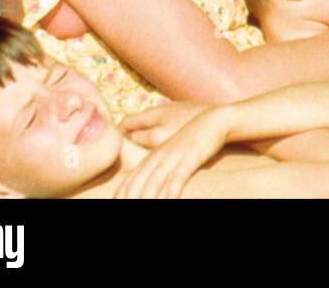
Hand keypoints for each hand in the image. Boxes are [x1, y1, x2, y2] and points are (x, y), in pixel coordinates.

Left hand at [114, 109, 228, 198]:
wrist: (213, 121)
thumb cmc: (192, 137)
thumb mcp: (170, 148)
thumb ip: (158, 162)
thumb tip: (149, 179)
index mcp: (151, 156)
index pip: (130, 180)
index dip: (121, 194)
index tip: (115, 202)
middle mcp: (158, 157)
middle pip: (137, 182)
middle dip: (130, 197)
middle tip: (122, 206)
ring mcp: (173, 157)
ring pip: (154, 181)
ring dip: (147, 196)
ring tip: (143, 204)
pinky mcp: (189, 158)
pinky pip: (177, 177)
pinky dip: (171, 190)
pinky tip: (168, 199)